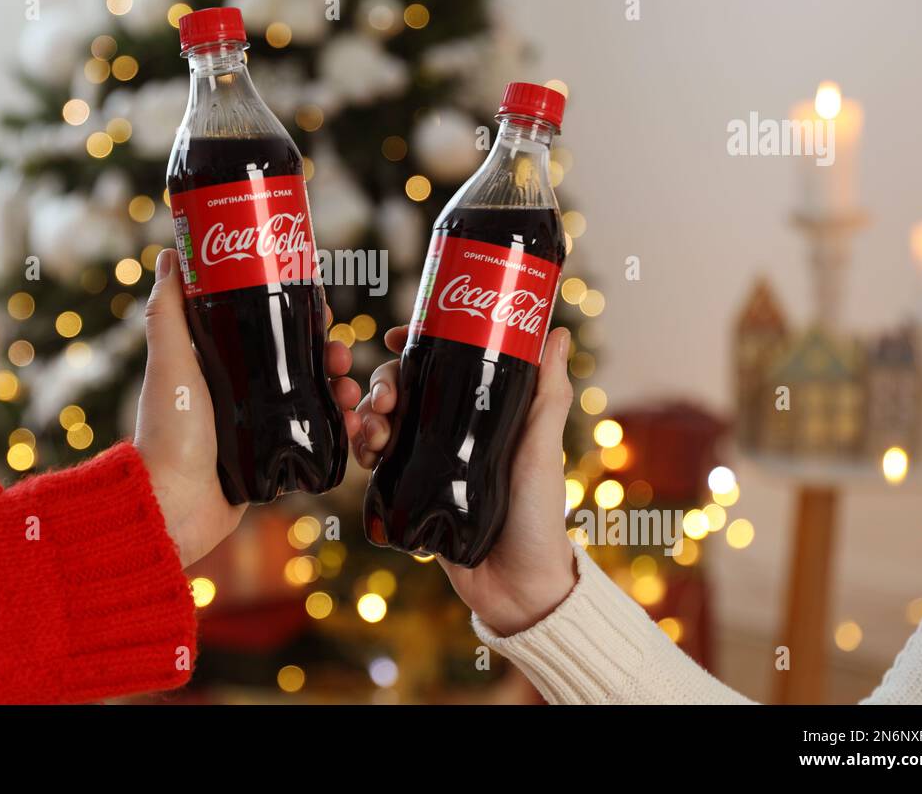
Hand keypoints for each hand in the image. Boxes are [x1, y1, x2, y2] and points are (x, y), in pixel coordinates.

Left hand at [135, 248, 362, 568]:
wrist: (173, 507)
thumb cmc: (168, 434)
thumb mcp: (170, 363)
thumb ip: (168, 313)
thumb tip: (172, 252)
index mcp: (214, 366)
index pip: (264, 327)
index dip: (296, 313)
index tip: (322, 304)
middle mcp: (236, 393)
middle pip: (295, 361)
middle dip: (326, 352)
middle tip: (342, 350)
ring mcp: (255, 428)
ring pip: (310, 398)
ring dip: (337, 388)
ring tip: (350, 390)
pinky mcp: (271, 460)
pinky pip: (313, 438)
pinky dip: (337, 428)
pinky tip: (353, 423)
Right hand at [354, 325, 577, 636]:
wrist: (517, 588)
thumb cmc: (541, 517)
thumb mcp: (543, 449)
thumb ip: (548, 394)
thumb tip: (559, 332)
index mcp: (484, 411)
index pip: (444, 363)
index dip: (416, 344)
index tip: (396, 336)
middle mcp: (453, 430)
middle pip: (406, 387)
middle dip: (383, 383)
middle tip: (384, 401)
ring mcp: (428, 460)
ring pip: (384, 420)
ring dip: (368, 417)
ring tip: (373, 436)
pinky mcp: (408, 491)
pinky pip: (376, 461)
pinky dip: (363, 450)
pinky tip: (365, 456)